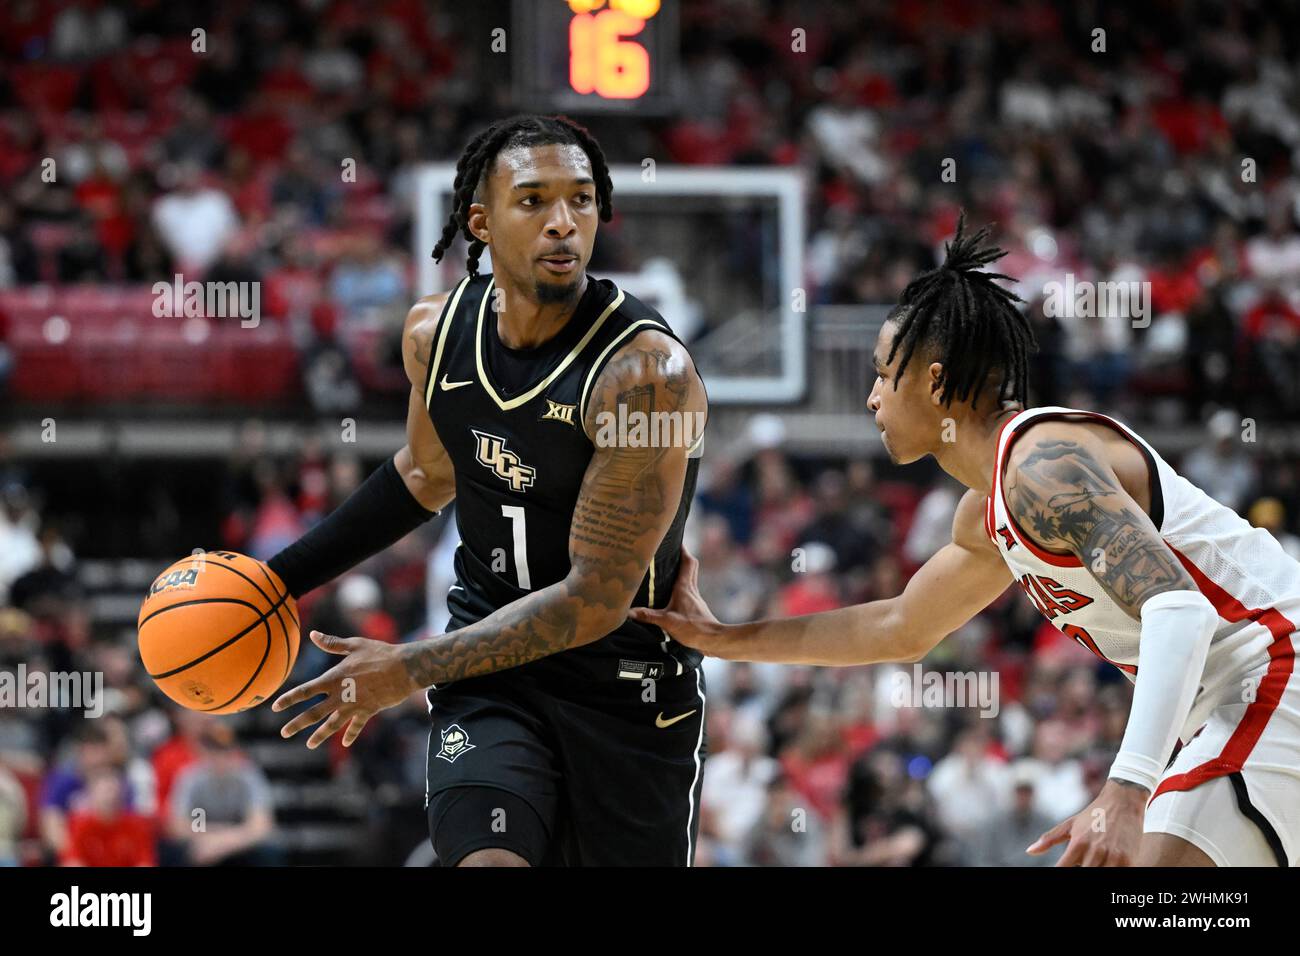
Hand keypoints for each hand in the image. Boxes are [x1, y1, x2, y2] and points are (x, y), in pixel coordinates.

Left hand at [273, 630, 420, 748]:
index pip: (306, 690)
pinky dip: (350, 734)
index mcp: (334, 678)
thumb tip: (313, 634)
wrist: (404, 668)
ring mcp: (354, 706)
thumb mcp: (355, 645)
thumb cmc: (380, 653)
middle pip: (314, 713)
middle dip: (297, 724)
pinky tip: (345, 743)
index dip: (290, 699)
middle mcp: (340, 695)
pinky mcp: (368, 711)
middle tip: (284, 733)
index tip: (276, 707)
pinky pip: (356, 726)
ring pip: (332, 725)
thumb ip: (332, 643)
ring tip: (309, 745)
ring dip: (319, 735)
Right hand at [626, 546, 726, 652]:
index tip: (676, 540)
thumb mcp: (667, 621)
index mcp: (685, 587)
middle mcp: (692, 589)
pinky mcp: (696, 608)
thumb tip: (629, 612)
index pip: (687, 562)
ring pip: (690, 578)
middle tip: (671, 550)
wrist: (713, 640)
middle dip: (683, 556)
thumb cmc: (693, 628)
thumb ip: (648, 616)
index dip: (683, 549)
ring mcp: (695, 598)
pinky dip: (682, 586)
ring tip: (668, 569)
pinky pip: (689, 590)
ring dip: (682, 571)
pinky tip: (673, 594)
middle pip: (691, 566)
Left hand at [1027, 779, 1147, 865]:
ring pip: (1099, 874)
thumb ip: (1050, 839)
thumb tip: (1029, 852)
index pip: (1063, 868)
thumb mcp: (1070, 824)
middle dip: (1080, 868)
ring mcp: (1112, 857)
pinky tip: (1106, 862)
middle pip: (1083, 873)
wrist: (1123, 801)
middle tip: (1080, 860)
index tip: (1060, 868)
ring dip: (1095, 869)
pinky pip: (1117, 873)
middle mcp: (1094, 851)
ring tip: (1094, 860)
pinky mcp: (1128, 860)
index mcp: (1078, 843)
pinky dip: (1110, 870)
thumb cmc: (1094, 814)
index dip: (1060, 871)